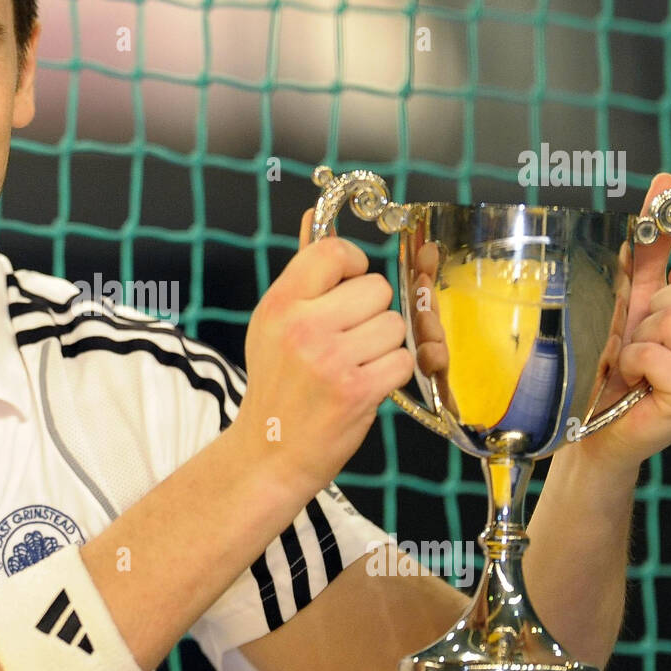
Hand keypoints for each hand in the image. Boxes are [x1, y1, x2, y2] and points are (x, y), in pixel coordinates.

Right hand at [228, 209, 412, 495]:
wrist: (269, 451)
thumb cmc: (277, 386)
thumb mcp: (273, 324)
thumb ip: (302, 275)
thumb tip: (315, 219)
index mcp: (281, 304)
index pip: (334, 253)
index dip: (353, 266)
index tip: (347, 287)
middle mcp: (303, 327)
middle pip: (377, 289)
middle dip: (372, 313)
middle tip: (348, 339)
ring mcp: (330, 359)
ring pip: (394, 326)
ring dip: (384, 346)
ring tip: (354, 365)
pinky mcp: (356, 390)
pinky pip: (402, 361)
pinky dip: (391, 375)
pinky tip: (366, 385)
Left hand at [573, 172, 670, 470]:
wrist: (593, 419)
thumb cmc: (618, 356)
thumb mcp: (636, 291)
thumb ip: (654, 240)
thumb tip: (668, 180)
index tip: (665, 292)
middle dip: (653, 308)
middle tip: (644, 338)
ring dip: (638, 338)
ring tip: (638, 361)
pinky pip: (656, 352)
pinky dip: (631, 362)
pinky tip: (635, 381)